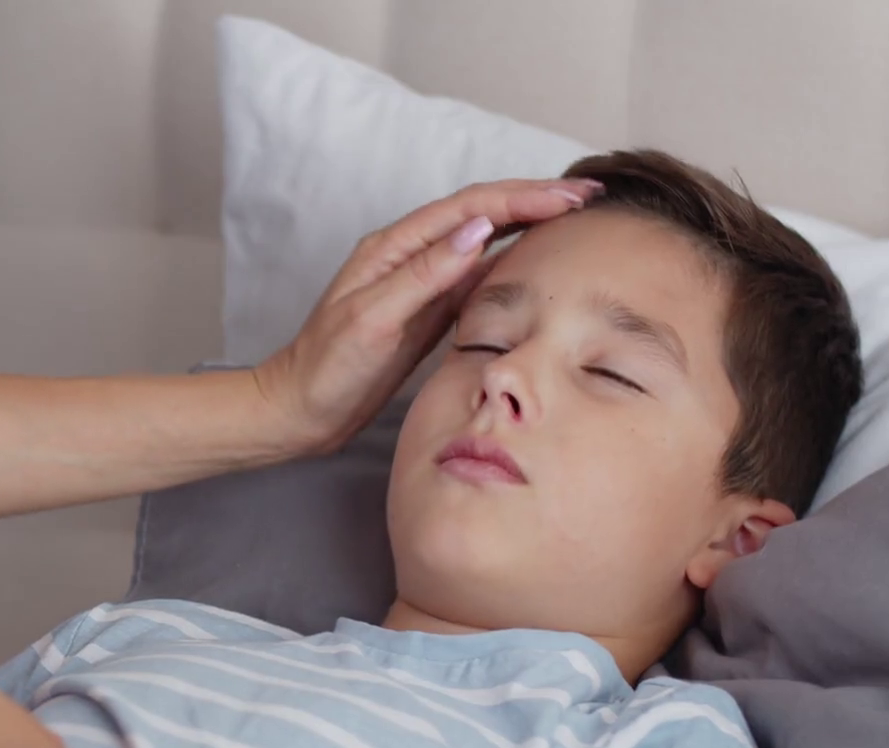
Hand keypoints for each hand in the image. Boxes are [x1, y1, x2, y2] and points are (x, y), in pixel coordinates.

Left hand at [254, 177, 602, 452]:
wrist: (298, 411)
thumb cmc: (325, 369)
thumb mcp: (372, 320)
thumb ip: (422, 276)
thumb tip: (475, 232)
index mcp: (393, 249)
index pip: (469, 209)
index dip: (522, 197)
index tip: (571, 196)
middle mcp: (409, 258)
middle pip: (481, 215)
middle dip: (534, 201)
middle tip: (590, 198)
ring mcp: (420, 286)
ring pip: (483, 244)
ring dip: (528, 227)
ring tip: (575, 219)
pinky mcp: (426, 315)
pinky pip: (475, 280)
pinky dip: (510, 265)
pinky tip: (537, 266)